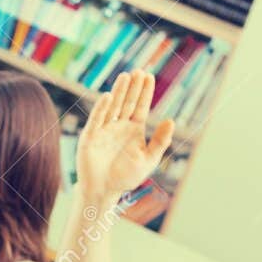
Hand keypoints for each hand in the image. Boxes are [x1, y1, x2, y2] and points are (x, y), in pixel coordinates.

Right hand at [75, 70, 173, 202]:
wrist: (104, 191)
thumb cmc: (127, 176)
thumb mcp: (149, 159)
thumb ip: (160, 141)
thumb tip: (171, 120)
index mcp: (134, 129)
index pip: (140, 106)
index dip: (145, 91)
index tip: (149, 76)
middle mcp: (119, 126)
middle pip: (127, 102)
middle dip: (133, 87)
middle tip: (139, 70)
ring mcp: (104, 130)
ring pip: (113, 107)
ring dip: (119, 92)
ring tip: (126, 76)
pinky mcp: (90, 137)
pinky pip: (97, 120)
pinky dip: (102, 108)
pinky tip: (109, 96)